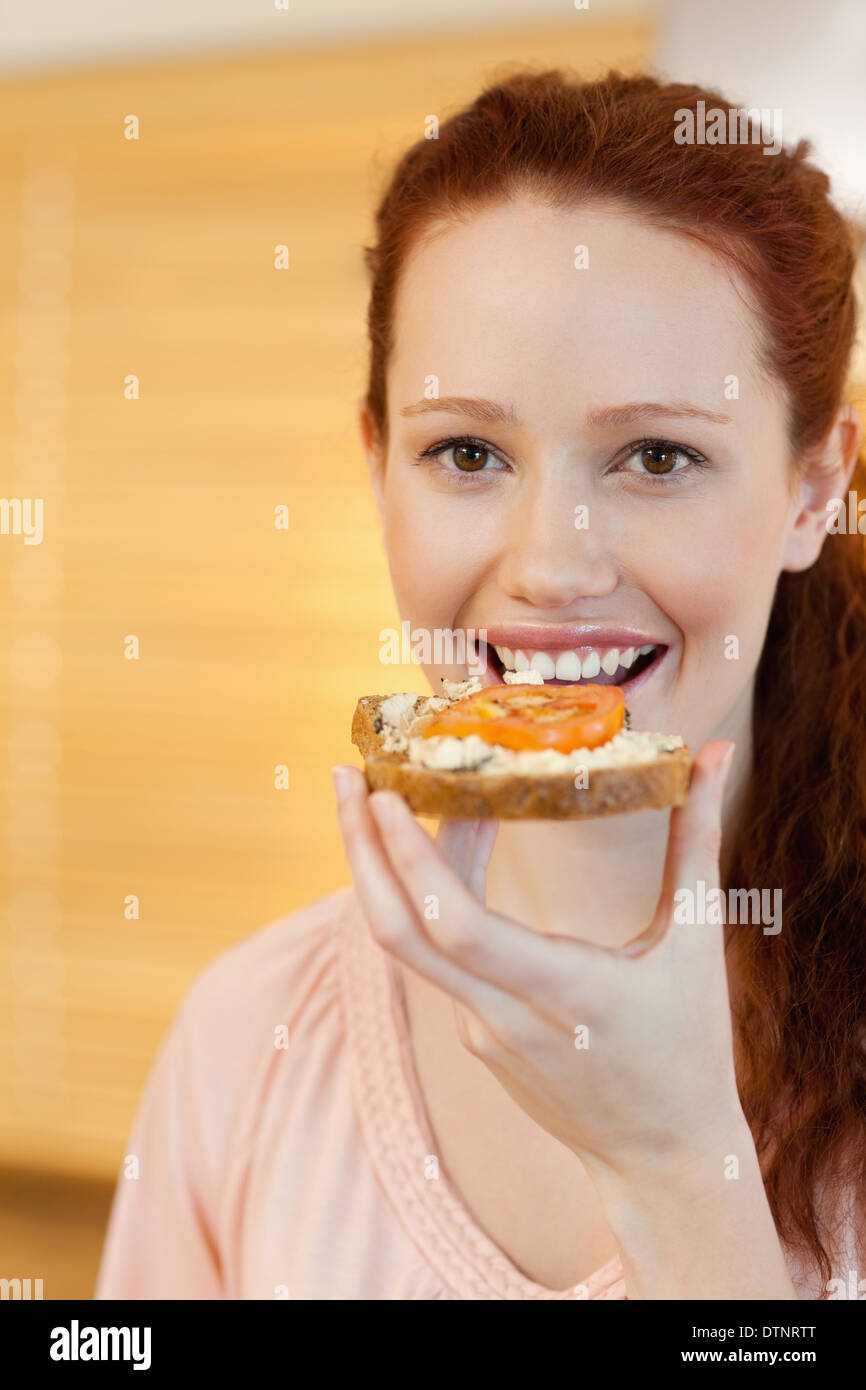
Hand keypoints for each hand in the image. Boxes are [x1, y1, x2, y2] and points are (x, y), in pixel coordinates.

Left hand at [331, 741, 740, 1183]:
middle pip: (396, 932)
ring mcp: (478, 1029)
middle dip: (359, 849)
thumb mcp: (697, 942)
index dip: (410, 860)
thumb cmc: (689, 1049)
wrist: (662, 1159)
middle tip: (344, 774)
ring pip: (410, 941)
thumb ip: (698, 841)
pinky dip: (436, 893)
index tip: (385, 795)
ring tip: (395, 787)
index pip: (455, 926)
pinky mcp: (475, 1034)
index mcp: (560, 991)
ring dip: (391, 864)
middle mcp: (501, 1014)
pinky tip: (458, 841)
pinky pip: (439, 954)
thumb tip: (718, 753)